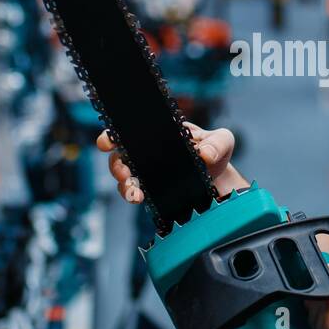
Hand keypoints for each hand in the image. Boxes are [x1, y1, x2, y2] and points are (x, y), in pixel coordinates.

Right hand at [96, 121, 247, 202]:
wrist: (218, 181)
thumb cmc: (215, 152)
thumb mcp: (222, 142)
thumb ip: (217, 144)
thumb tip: (205, 154)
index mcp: (159, 132)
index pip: (131, 130)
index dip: (113, 135)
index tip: (107, 142)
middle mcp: (147, 151)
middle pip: (120, 155)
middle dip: (116, 165)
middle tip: (124, 174)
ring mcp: (146, 171)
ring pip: (124, 176)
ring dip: (124, 185)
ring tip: (135, 194)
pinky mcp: (150, 189)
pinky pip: (134, 192)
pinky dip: (132, 195)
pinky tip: (138, 198)